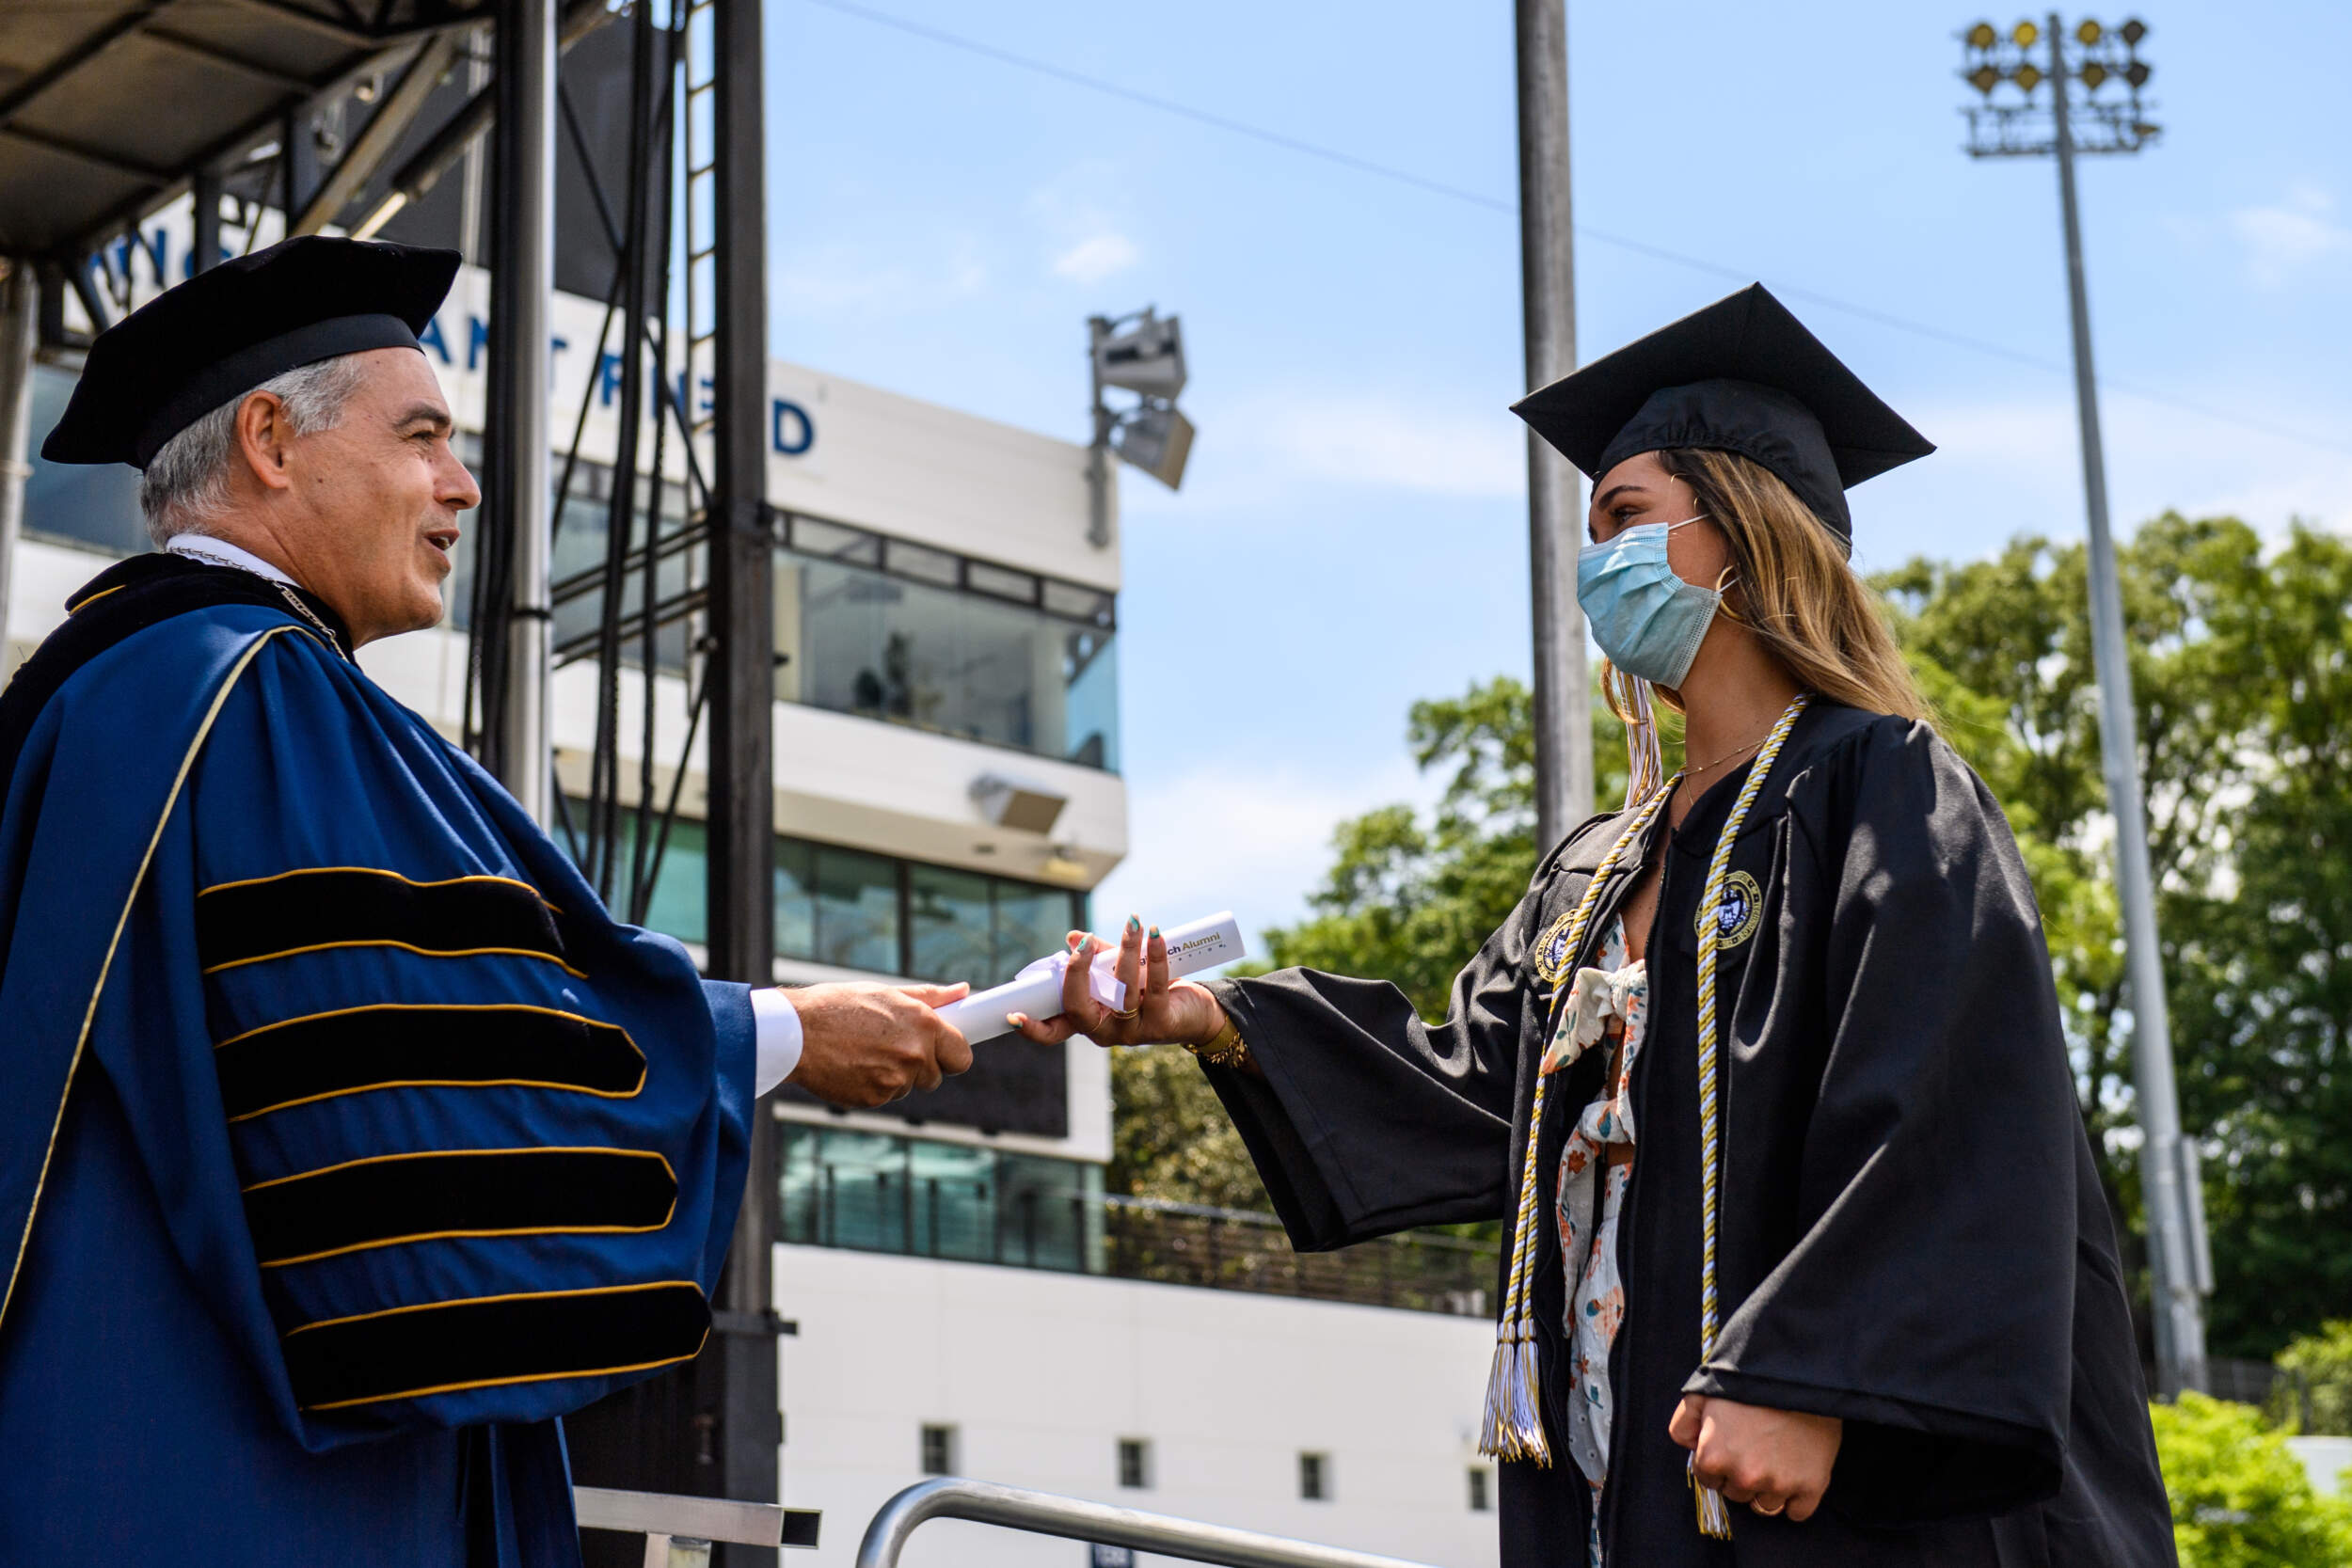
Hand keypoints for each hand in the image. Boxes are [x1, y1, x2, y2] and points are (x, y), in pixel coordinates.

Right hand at [784, 982, 973, 1108]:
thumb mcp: (885, 992)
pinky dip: (871, 1086)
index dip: (952, 1053)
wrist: (795, 1032)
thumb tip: (962, 992)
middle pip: (936, 1076)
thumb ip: (929, 997)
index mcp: (923, 1024)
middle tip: (892, 1048)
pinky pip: (883, 1098)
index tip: (944, 1051)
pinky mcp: (874, 1099)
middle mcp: (915, 1054)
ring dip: (893, 1076)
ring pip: (906, 1087)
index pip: (962, 1055)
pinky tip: (851, 1066)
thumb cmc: (838, 1005)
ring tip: (863, 1051)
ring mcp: (895, 1080)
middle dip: (921, 1066)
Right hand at [1010, 917, 1224, 1049]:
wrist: (1195, 1011)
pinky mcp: (1160, 1024)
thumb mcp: (1120, 973)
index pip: (1054, 1031)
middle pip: (1079, 1008)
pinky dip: (1154, 957)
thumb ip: (1100, 958)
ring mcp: (1131, 1032)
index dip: (1033, 1028)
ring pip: (1121, 992)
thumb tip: (1075, 937)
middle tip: (1084, 945)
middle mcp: (1105, 1032)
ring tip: (1134, 923)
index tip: (1013, 1014)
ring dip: (1126, 952)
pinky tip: (1155, 936)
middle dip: (1078, 974)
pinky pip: (1154, 987)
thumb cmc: (1150, 989)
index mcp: (1089, 1020)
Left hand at [1669, 1394, 1840, 1522]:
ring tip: (1775, 1459)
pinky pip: (1797, 1513)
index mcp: (1714, 1457)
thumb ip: (1684, 1423)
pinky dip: (1795, 1500)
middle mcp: (1744, 1477)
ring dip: (1767, 1489)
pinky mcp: (1811, 1486)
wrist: (1798, 1371)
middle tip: (1754, 1448)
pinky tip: (1795, 1476)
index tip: (1731, 1447)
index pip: (1708, 1479)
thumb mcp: (1700, 1394)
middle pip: (1736, 1494)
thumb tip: (1689, 1446)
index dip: (1718, 1462)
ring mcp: (1779, 1484)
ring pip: (1765, 1506)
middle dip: (1741, 1475)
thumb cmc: (1746, 1380)